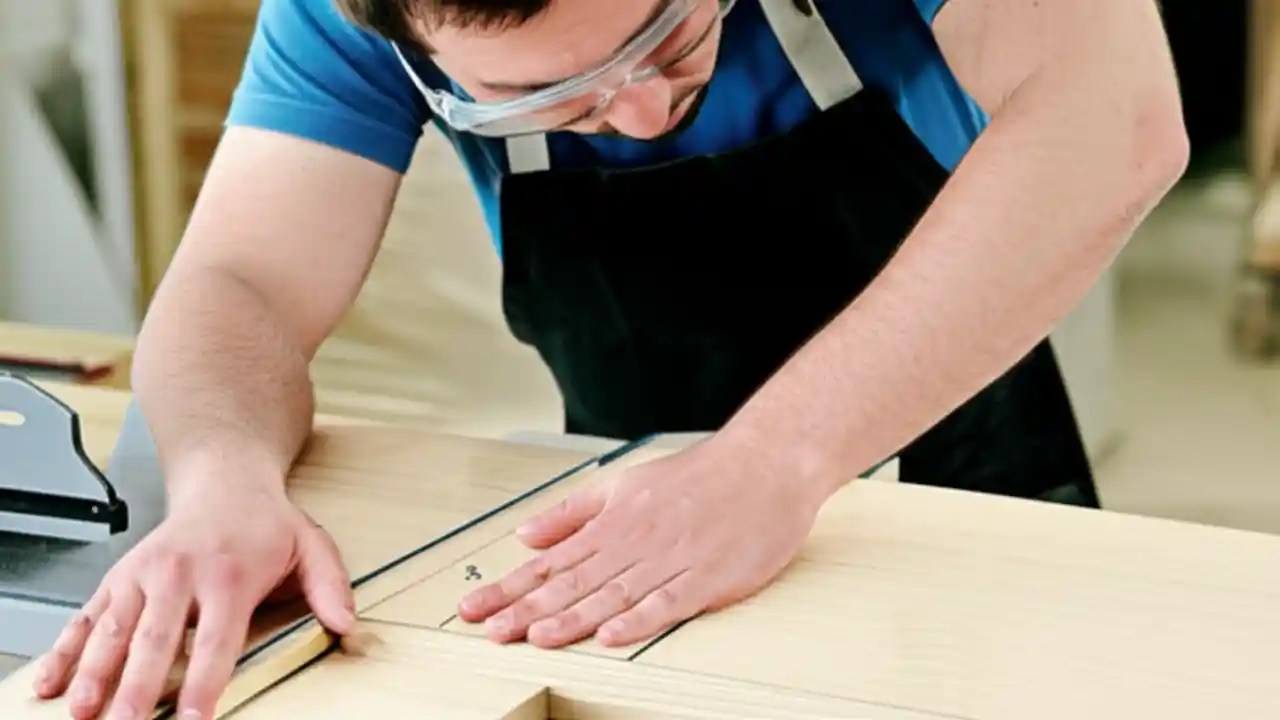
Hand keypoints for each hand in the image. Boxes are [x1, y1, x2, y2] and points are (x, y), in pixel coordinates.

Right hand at [31, 482, 354, 719]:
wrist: (224, 481)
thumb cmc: (266, 524)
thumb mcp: (311, 545)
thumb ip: (330, 585)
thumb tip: (346, 623)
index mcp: (228, 575)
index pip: (216, 640)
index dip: (203, 681)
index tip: (192, 717)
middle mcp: (180, 575)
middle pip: (156, 639)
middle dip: (137, 686)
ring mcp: (144, 576)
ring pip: (113, 630)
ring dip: (95, 673)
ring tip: (83, 712)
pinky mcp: (119, 578)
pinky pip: (86, 617)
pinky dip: (65, 652)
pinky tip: (50, 684)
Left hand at [456, 436, 827, 648]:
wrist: (765, 465)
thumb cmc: (698, 476)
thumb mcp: (622, 485)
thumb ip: (572, 514)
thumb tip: (525, 535)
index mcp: (613, 523)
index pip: (551, 561)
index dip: (511, 586)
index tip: (475, 607)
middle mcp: (635, 543)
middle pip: (574, 582)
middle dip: (527, 608)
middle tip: (491, 630)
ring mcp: (671, 559)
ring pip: (613, 594)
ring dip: (573, 617)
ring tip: (536, 636)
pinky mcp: (707, 576)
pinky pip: (668, 602)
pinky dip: (639, 618)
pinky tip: (612, 634)